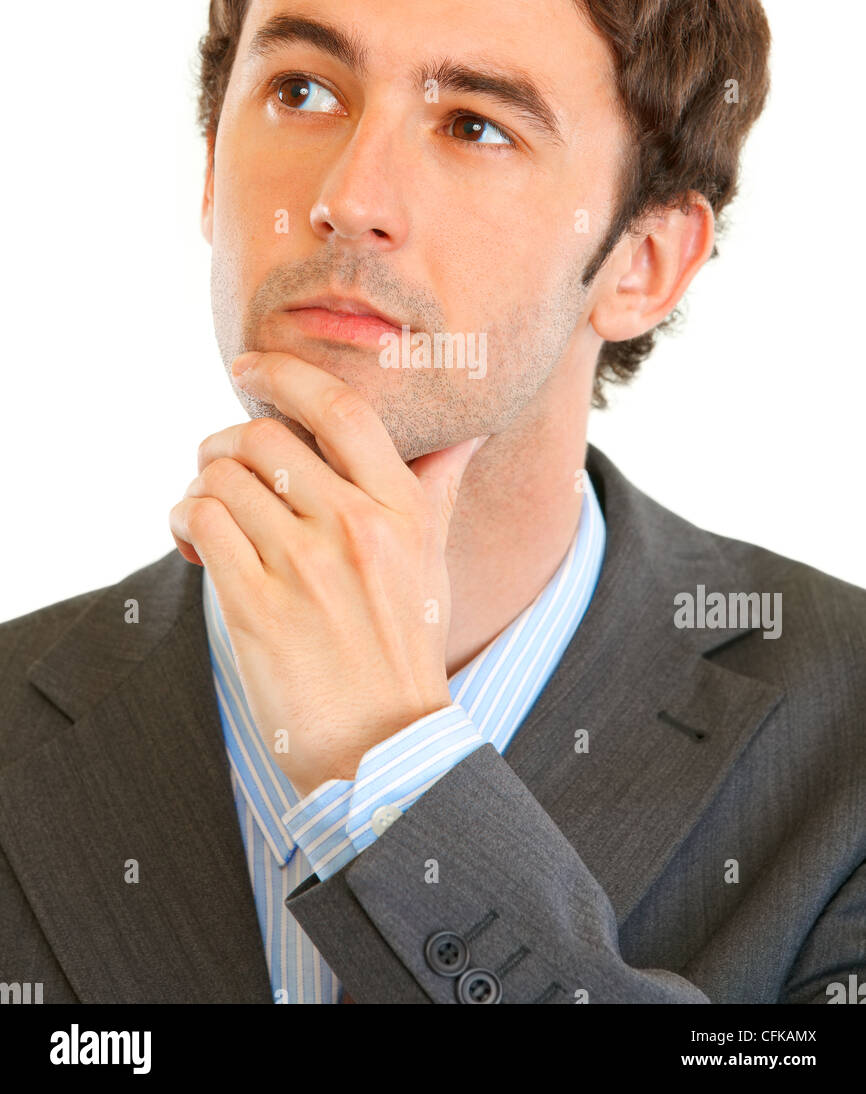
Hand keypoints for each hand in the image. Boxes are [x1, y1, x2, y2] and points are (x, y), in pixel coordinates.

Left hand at [169, 351, 486, 796]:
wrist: (382, 748)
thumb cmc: (404, 650)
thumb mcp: (433, 564)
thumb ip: (438, 491)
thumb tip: (465, 434)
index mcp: (402, 509)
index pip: (341, 408)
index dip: (285, 374)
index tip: (250, 369)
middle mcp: (356, 526)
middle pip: (264, 436)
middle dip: (226, 443)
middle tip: (220, 466)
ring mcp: (304, 565)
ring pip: (222, 477)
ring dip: (200, 486)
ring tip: (206, 513)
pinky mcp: (256, 605)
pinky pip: (202, 523)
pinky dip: (184, 521)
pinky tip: (194, 542)